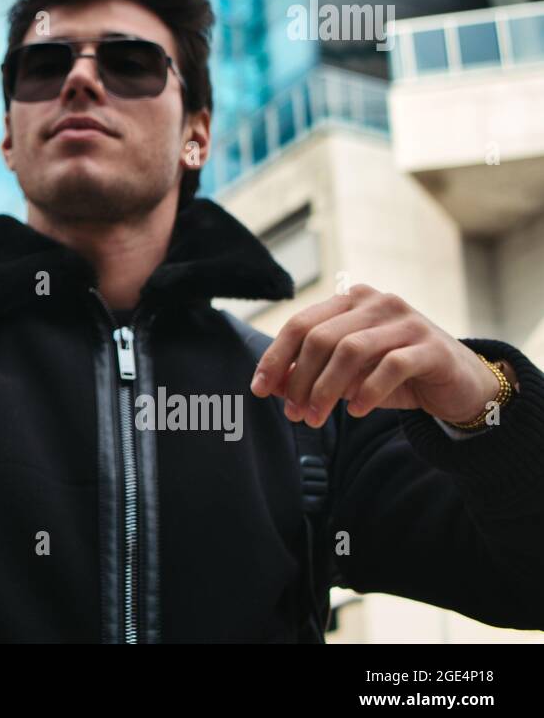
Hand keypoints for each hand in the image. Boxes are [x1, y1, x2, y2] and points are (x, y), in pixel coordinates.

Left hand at [249, 283, 518, 428]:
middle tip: (293, 413)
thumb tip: (269, 384)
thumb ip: (310, 372)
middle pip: (321, 337)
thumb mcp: (347, 373)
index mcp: (350, 300)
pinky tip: (356, 412)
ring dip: (327, 389)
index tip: (259, 389)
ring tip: (316, 417)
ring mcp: (407, 321)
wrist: (459, 384)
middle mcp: (377, 302)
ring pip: (351, 350)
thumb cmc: (394, 374)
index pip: (300, 324)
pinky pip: (391, 366)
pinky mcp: (432, 347)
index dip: (276, 357)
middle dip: (300, 379)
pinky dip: (367, 391)